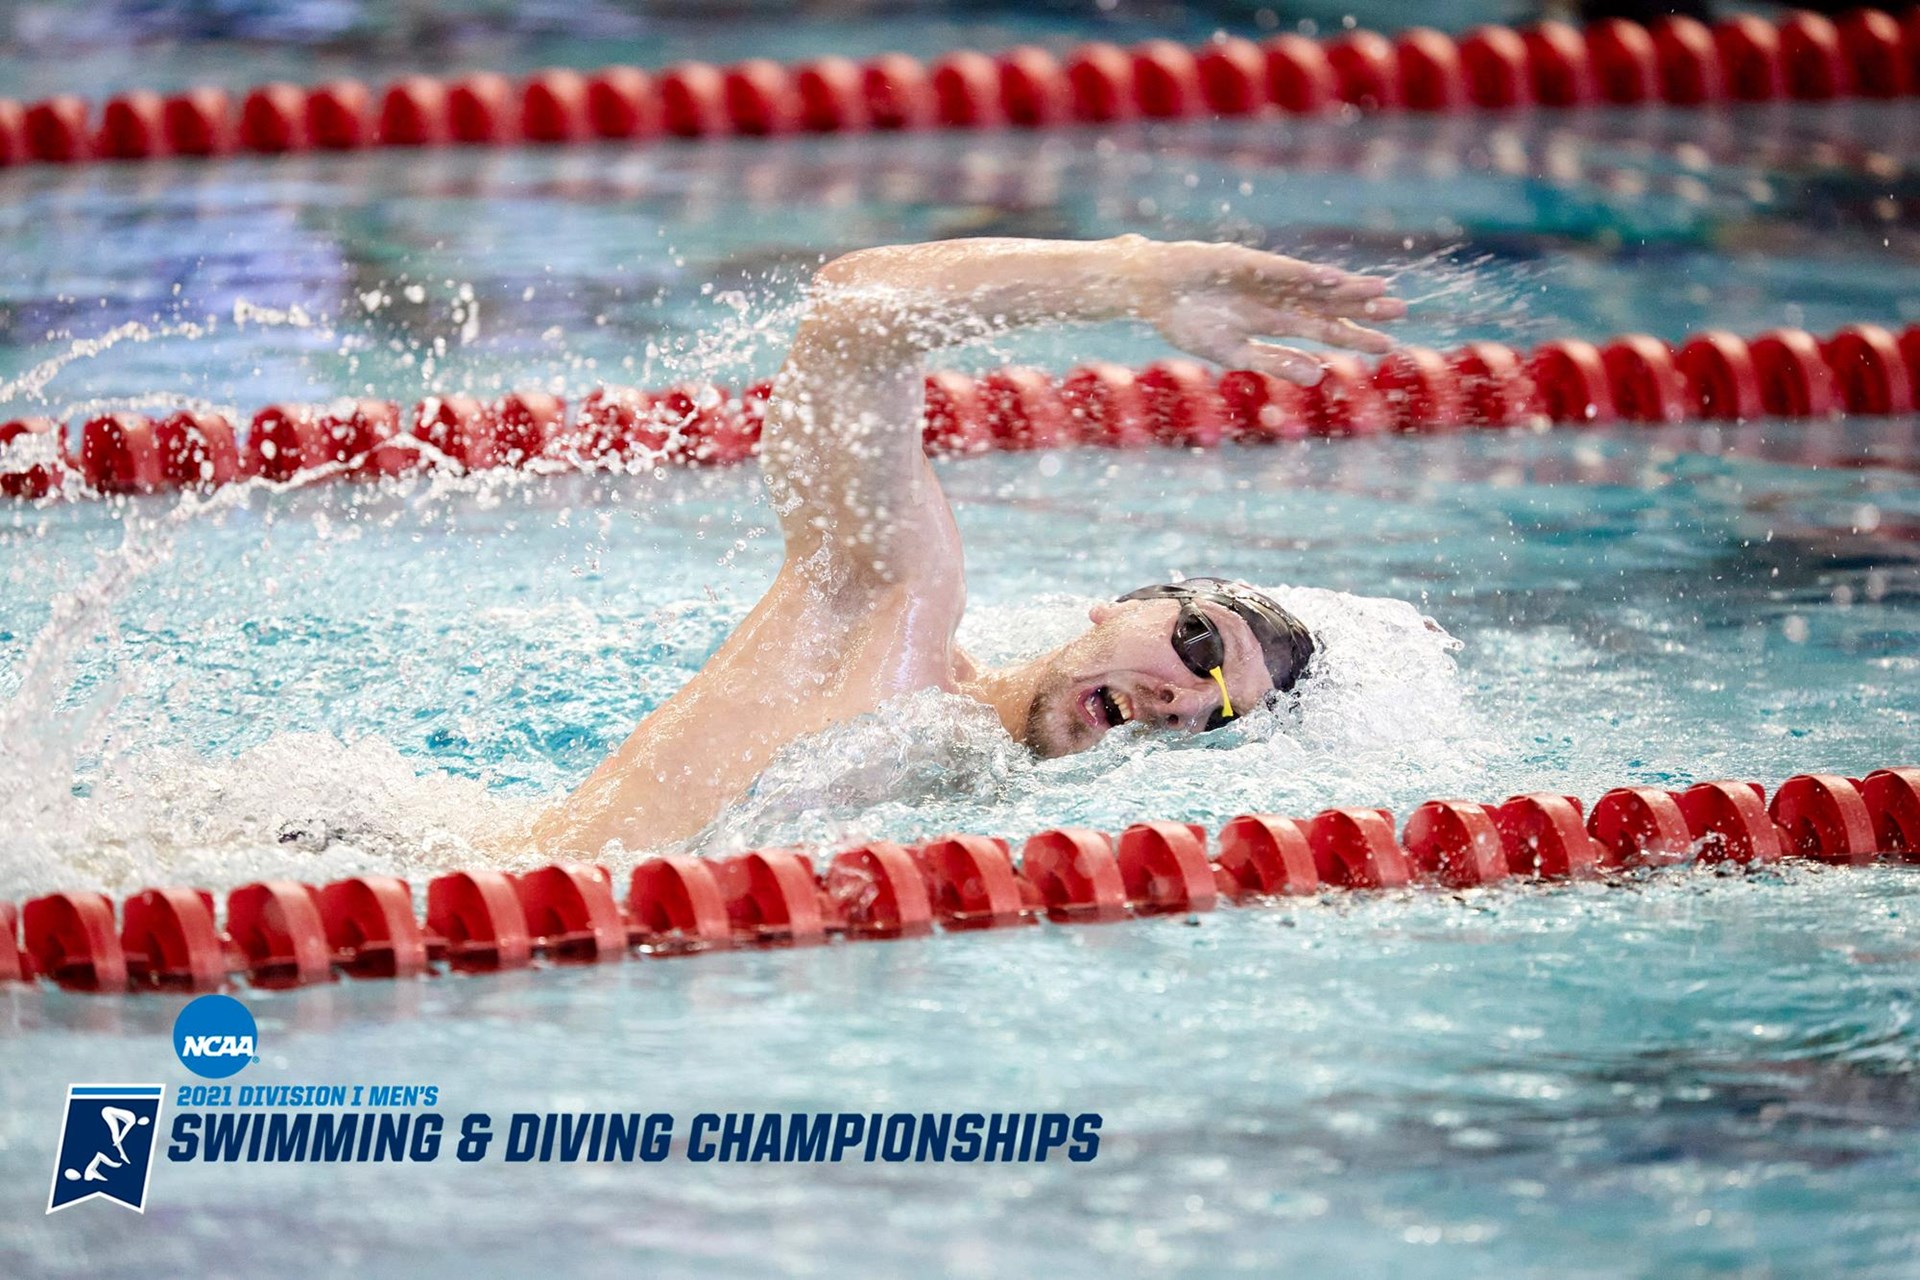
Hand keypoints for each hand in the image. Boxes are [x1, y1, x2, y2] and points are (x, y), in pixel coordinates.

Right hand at [1119, 237, 1404, 384]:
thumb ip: (1274, 362)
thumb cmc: (1187, 322)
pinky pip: (1279, 271)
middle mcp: (1276, 297)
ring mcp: (1262, 279)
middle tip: (1402, 312)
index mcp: (1274, 321)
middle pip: (1328, 305)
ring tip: (1381, 291)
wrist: (1150, 290)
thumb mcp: (1232, 352)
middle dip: (1362, 309)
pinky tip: (1332, 281)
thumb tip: (1320, 374)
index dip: (1355, 335)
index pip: (1324, 329)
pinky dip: (1305, 276)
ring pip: (1312, 286)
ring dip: (1345, 290)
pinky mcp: (1242, 263)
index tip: (1389, 345)